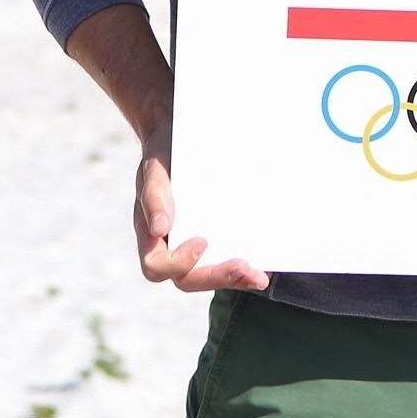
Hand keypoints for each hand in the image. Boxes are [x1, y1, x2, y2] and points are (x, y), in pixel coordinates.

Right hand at [134, 129, 269, 292]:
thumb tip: (160, 228)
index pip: (157, 266)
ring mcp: (193, 244)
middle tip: (245, 268)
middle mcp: (171, 245)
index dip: (179, 263)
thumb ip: (154, 196)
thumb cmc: (164, 154)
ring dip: (235, 279)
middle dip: (216, 276)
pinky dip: (244, 266)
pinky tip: (265, 263)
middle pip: (187, 279)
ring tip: (260, 277)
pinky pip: (226, 259)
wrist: (178, 138)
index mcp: (151, 235)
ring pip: (209, 275)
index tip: (203, 241)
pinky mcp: (215, 238)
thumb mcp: (155, 168)